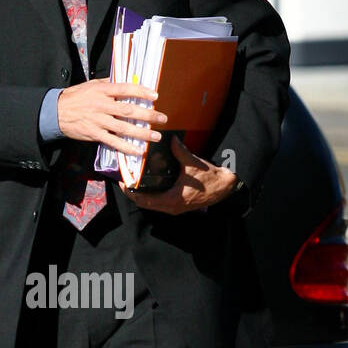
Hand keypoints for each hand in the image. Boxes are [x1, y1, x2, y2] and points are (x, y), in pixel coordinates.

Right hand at [57, 78, 166, 151]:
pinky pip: (113, 142)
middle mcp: (102, 105)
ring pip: (124, 128)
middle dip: (148, 115)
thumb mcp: (91, 85)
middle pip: (129, 110)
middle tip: (162, 118)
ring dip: (142, 133)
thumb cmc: (75, 97)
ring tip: (156, 136)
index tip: (155, 95)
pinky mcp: (95, 134)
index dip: (141, 91)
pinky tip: (138, 151)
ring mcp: (99, 121)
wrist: (55, 112)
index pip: (125, 89)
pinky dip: (126, 147)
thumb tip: (126, 80)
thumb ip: (109, 84)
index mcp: (102, 91)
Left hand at [119, 134, 238, 213]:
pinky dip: (150, 195)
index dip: (130, 192)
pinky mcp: (178, 205)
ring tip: (133, 182)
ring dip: (141, 195)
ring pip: (151, 204)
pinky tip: (148, 184)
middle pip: (144, 203)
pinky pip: (159, 203)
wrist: (224, 187)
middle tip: (125, 180)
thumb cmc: (210, 179)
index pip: (144, 200)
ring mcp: (174, 208)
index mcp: (172, 200)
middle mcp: (171, 207)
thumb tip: (171, 139)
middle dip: (132, 193)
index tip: (123, 182)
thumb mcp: (193, 163)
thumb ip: (180, 151)